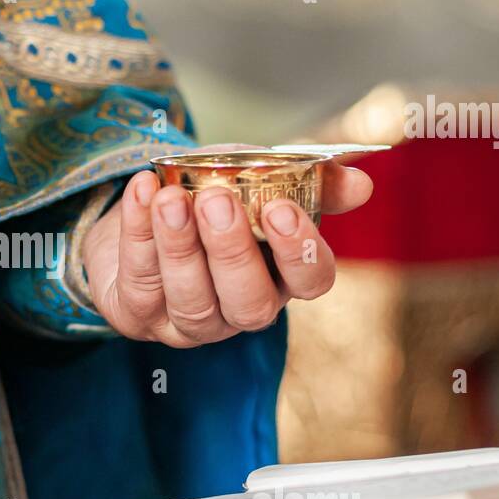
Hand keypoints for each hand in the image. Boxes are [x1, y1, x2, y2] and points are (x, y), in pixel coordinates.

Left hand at [81, 152, 373, 347]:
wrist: (142, 207)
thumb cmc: (209, 195)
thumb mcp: (256, 176)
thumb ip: (305, 177)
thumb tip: (360, 183)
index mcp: (282, 276)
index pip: (310, 281)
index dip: (300, 252)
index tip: (280, 208)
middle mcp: (240, 310)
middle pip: (249, 302)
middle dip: (233, 251)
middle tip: (217, 202)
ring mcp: (190, 322)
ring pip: (192, 300)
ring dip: (180, 246)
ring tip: (171, 198)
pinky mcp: (139, 317)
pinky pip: (140, 285)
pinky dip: (138, 235)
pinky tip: (142, 194)